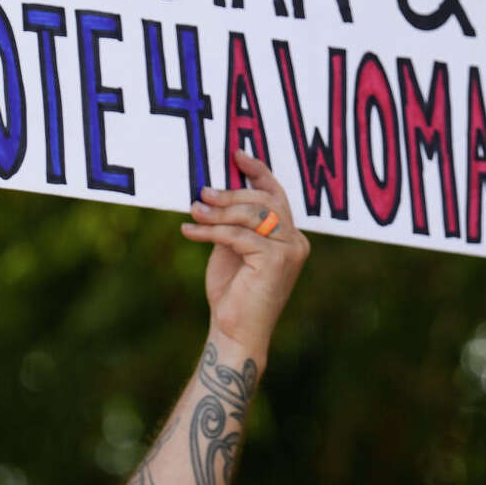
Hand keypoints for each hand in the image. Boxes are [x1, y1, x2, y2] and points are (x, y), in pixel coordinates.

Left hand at [182, 148, 310, 353]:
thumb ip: (232, 222)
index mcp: (290, 236)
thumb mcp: (231, 248)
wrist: (235, 330)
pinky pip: (238, 235)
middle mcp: (296, 241)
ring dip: (217, 212)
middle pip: (264, 201)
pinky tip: (188, 232)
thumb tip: (212, 191)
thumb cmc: (232, 291)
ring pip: (251, 216)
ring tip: (193, 212)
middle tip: (202, 193)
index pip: (276, 194)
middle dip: (230, 194)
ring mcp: (290, 251)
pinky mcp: (275, 261)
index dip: (258, 171)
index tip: (235, 154)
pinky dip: (210, 231)